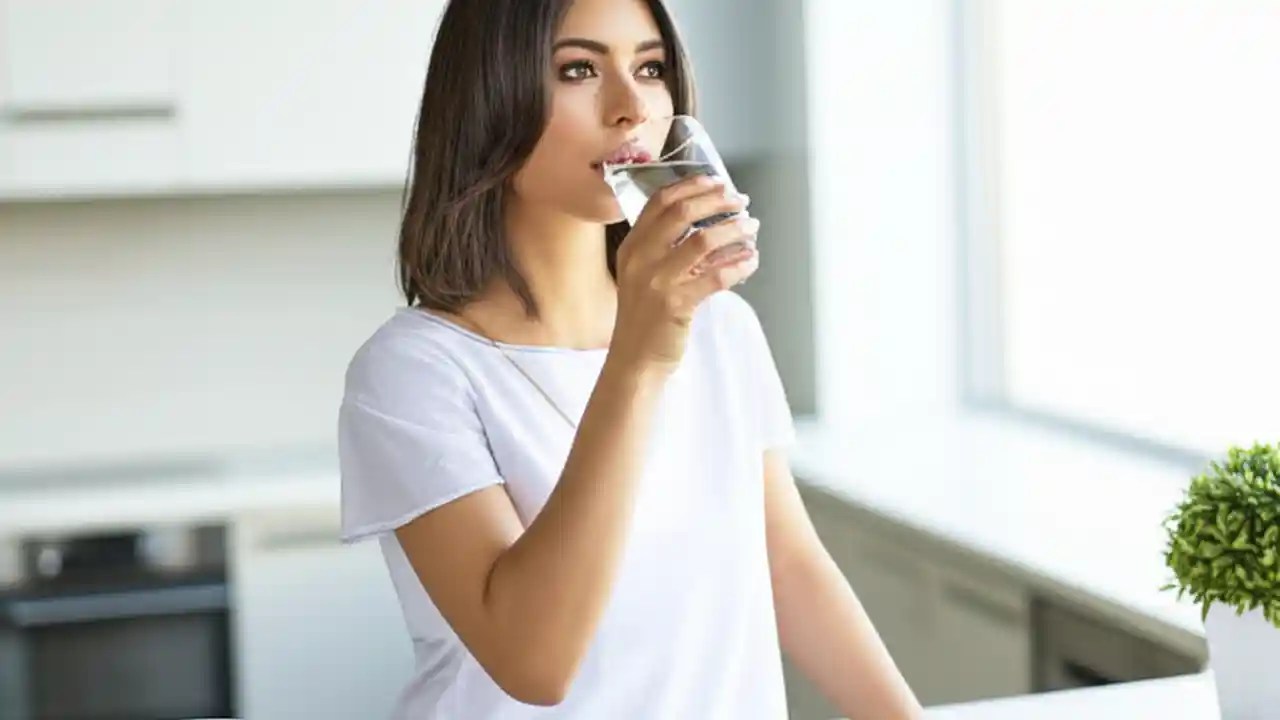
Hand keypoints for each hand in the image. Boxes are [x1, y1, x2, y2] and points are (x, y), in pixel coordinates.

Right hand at [610, 176, 760, 375]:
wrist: (635, 360)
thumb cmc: (645, 317)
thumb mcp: (645, 275)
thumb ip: (667, 248)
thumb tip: (711, 223)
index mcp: (632, 246)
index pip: (660, 201)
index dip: (692, 186)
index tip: (717, 181)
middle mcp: (641, 258)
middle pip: (682, 212)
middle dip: (717, 200)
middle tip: (740, 201)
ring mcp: (657, 281)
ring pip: (703, 240)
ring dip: (734, 229)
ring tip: (752, 227)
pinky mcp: (676, 304)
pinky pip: (716, 276)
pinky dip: (739, 264)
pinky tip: (751, 259)